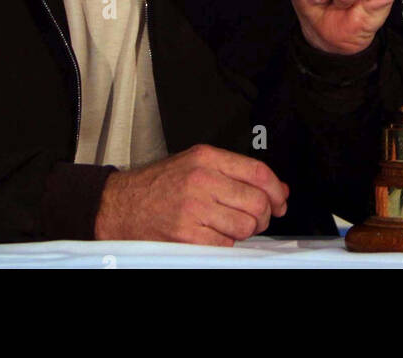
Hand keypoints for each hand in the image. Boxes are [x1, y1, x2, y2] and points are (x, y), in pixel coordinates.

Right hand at [93, 144, 287, 244]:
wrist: (121, 205)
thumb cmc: (160, 184)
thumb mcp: (196, 164)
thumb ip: (235, 173)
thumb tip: (277, 189)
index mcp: (207, 158)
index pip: (258, 172)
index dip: (277, 189)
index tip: (281, 200)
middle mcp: (202, 180)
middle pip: (256, 202)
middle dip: (265, 215)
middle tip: (260, 218)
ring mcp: (194, 209)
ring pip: (245, 226)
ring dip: (247, 231)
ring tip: (235, 227)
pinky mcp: (186, 235)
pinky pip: (225, 244)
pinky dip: (228, 243)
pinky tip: (218, 235)